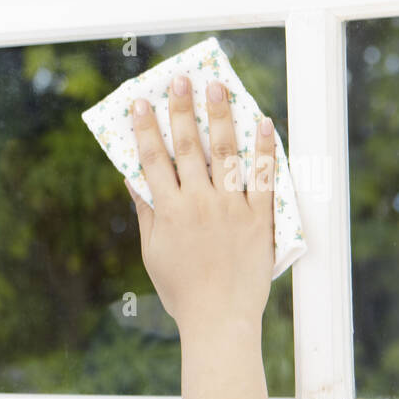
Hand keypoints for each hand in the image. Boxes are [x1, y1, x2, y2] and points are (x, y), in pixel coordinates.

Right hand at [125, 75, 275, 337]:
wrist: (219, 318)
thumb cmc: (181, 288)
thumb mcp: (153, 250)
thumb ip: (146, 211)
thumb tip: (134, 177)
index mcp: (169, 212)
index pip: (153, 160)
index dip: (146, 128)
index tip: (141, 102)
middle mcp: (200, 203)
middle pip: (189, 147)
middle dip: (183, 110)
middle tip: (180, 80)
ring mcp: (232, 208)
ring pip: (226, 153)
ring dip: (221, 116)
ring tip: (217, 87)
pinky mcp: (260, 218)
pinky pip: (263, 177)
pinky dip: (264, 147)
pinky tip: (263, 121)